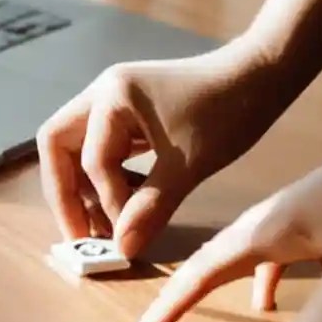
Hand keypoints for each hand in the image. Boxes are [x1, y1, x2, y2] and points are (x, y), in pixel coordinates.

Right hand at [36, 45, 292, 256]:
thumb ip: (151, 206)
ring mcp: (111, 101)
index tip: (125, 236)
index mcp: (111, 97)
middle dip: (64, 193)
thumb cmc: (230, 110)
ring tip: (103, 224)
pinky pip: (100, 148)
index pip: (91, 160)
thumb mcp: (190, 164)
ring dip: (84, 188)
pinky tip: (126, 201)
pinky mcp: (127, 112)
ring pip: (75, 148)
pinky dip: (106, 178)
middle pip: (57, 146)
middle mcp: (101, 93)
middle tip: (79, 234)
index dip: (106, 201)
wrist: (264, 73)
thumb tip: (123, 248)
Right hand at [139, 142, 321, 321]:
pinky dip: (262, 274)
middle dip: (187, 287)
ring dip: (223, 278)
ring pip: (243, 252)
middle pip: (214, 256)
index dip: (176, 301)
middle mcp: (272, 220)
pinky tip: (269, 296)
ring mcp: (293, 214)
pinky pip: (273, 248)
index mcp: (271, 230)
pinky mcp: (315, 213)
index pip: (206, 269)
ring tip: (209, 305)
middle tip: (159, 316)